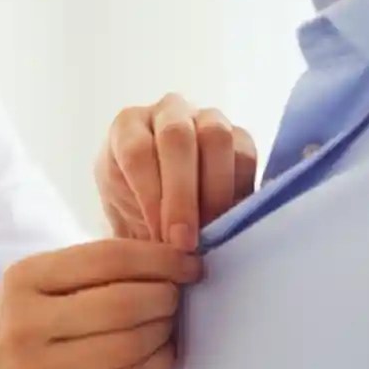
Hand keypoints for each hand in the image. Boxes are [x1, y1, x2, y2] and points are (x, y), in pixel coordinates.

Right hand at [0, 239, 202, 368]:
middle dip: (165, 297)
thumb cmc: (12, 332)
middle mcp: (27, 319)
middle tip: (178, 297)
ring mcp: (40, 365)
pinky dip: (155, 365)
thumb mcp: (30, 289)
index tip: (187, 263)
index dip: (158, 258)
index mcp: (25, 278)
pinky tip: (162, 355)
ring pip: (126, 345)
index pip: (106, 258)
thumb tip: (162, 257)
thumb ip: (84, 272)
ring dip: (163, 333)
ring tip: (170, 326)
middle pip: (122, 303)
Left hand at [96, 94, 256, 251]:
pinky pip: (245, 155)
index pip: (137, 151)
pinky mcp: (239, 137)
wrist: (161, 207)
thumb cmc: (134, 209)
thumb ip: (135, 225)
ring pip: (217, 138)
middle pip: (177, 138)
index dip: (151, 196)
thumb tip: (163, 255)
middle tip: (185, 243)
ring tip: (210, 234)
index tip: (161, 239)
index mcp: (128, 126)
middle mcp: (167, 113)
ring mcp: (205, 119)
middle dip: (182, 195)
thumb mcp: (122, 216)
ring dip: (215, 192)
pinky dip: (239, 191)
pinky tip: (228, 222)